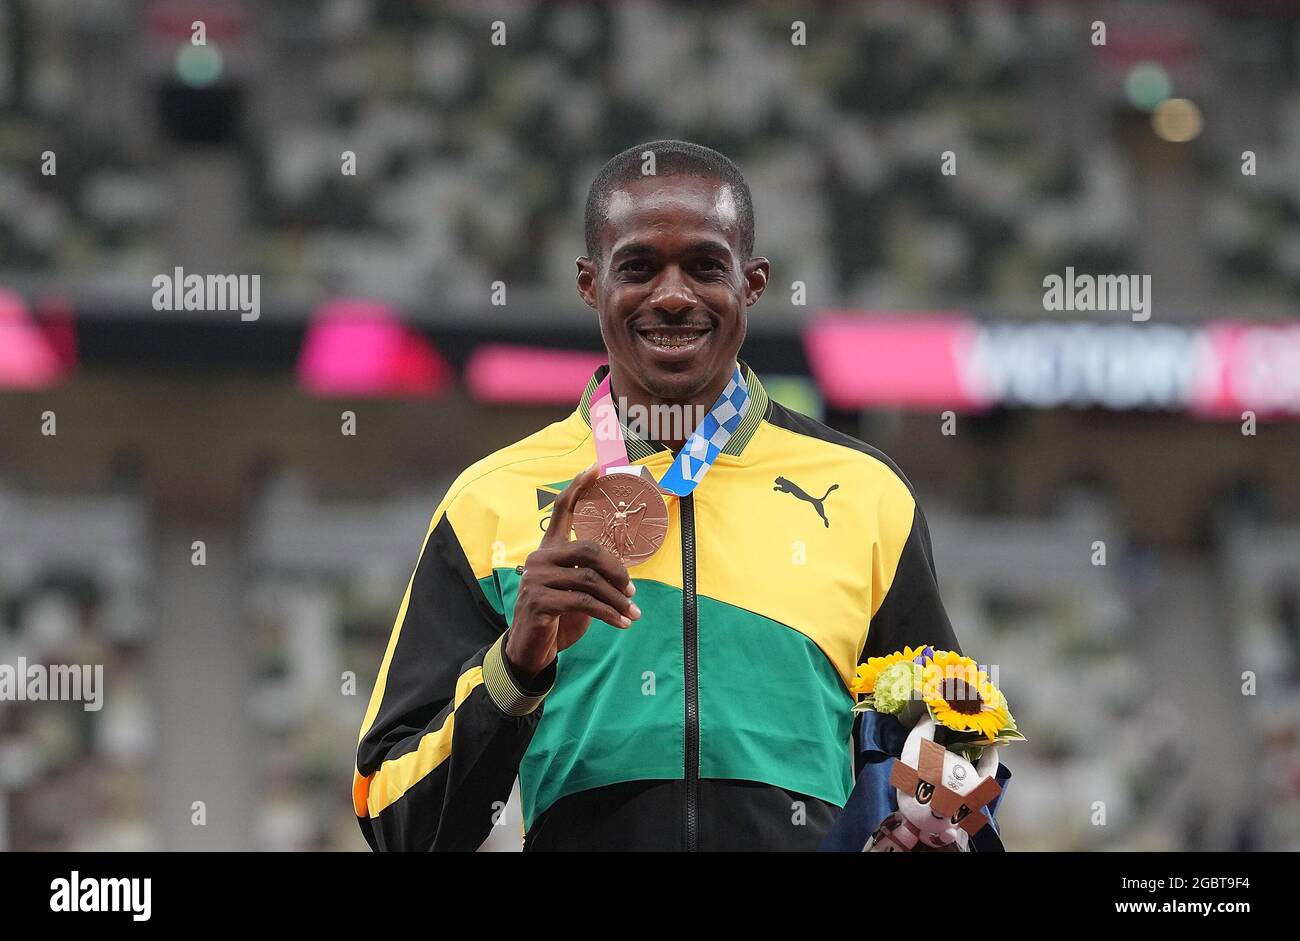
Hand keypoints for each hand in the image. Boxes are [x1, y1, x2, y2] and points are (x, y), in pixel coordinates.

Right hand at [505, 464, 640, 680]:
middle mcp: (540, 558)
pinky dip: (610, 614)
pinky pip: (585, 602)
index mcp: (549, 549)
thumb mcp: (575, 591)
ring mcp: (536, 579)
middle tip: (632, 590)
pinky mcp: (539, 601)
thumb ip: (590, 575)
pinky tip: (622, 623)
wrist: (531, 648)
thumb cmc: (558, 616)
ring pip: (591, 580)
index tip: (597, 466)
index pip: (562, 509)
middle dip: (617, 570)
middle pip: (589, 549)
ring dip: (618, 599)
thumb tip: (624, 574)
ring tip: (632, 612)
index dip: (579, 486)